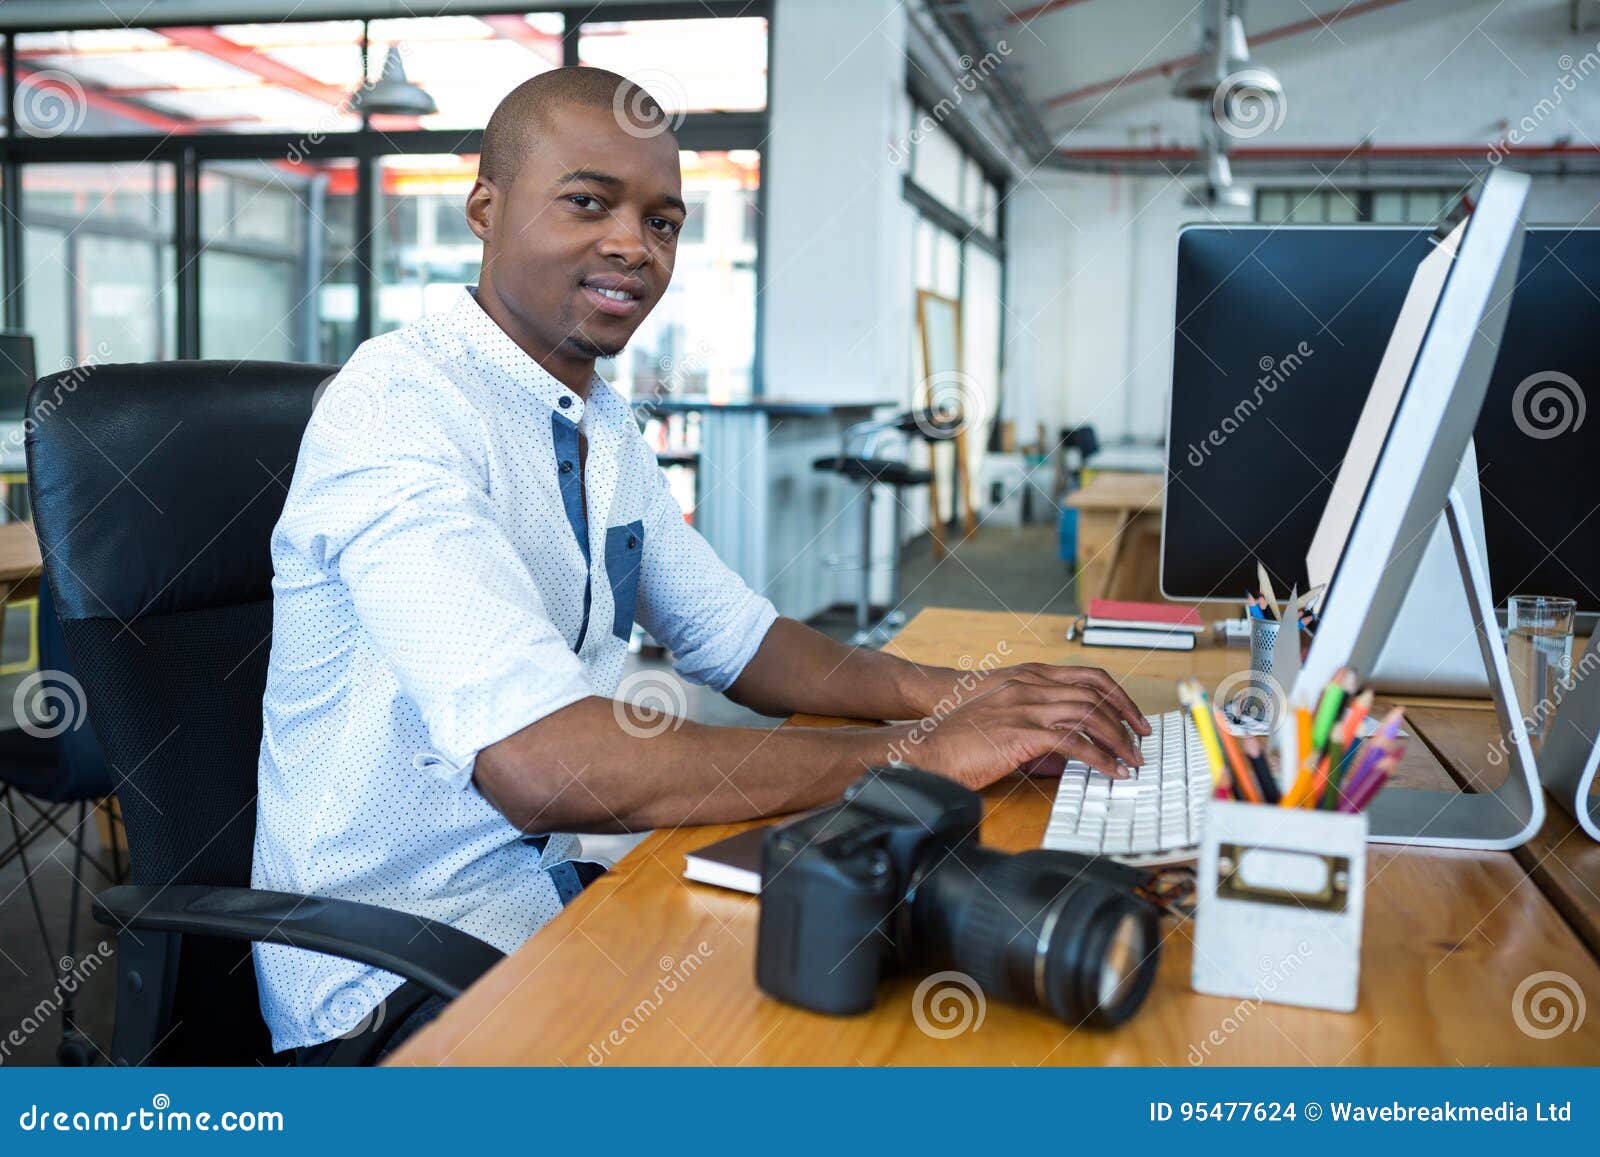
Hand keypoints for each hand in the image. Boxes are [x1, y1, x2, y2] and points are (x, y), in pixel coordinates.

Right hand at [910, 667, 1148, 787]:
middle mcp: (1030, 687)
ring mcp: (1026, 707)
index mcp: (1027, 679)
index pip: (1087, 677)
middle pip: (1095, 694)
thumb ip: (1035, 730)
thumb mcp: (1002, 722)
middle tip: (1140, 742)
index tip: (1133, 717)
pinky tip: (1110, 771)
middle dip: (1126, 718)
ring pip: (1089, 715)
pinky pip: (1074, 742)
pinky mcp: (1021, 733)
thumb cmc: (958, 738)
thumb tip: (1066, 756)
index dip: (1117, 696)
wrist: (927, 745)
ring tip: (1132, 760)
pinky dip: (1099, 758)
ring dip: (1118, 740)